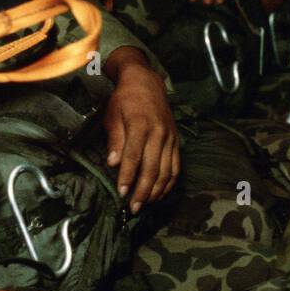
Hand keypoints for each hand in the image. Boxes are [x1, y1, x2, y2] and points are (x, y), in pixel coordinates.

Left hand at [101, 48, 179, 212]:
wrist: (146, 82)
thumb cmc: (125, 100)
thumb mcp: (113, 115)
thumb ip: (115, 140)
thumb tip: (113, 164)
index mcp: (141, 124)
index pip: (134, 156)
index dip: (128, 177)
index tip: (121, 193)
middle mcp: (159, 132)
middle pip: (153, 168)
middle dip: (143, 191)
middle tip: (134, 208)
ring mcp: (170, 137)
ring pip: (167, 170)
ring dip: (156, 191)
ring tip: (145, 204)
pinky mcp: (176, 140)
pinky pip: (176, 166)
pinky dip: (170, 182)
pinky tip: (160, 193)